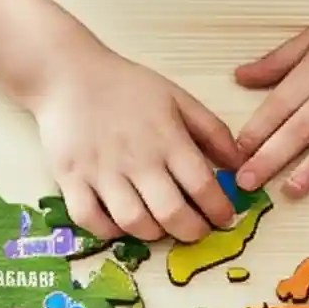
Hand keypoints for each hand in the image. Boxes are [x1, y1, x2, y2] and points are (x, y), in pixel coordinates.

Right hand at [32, 47, 241, 241]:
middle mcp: (137, 159)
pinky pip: (90, 220)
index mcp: (167, 139)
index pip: (203, 187)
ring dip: (153, 233)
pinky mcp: (70, 179)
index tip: (224, 218)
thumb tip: (241, 164)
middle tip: (196, 230)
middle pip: (171, 214)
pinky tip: (121, 224)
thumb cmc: (127, 87)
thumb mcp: (178, 98)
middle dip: (192, 231)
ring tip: (161, 227)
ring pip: (133, 222)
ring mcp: (101, 171)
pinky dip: (108, 231)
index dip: (219, 210)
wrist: (68, 74)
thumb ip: (213, 131)